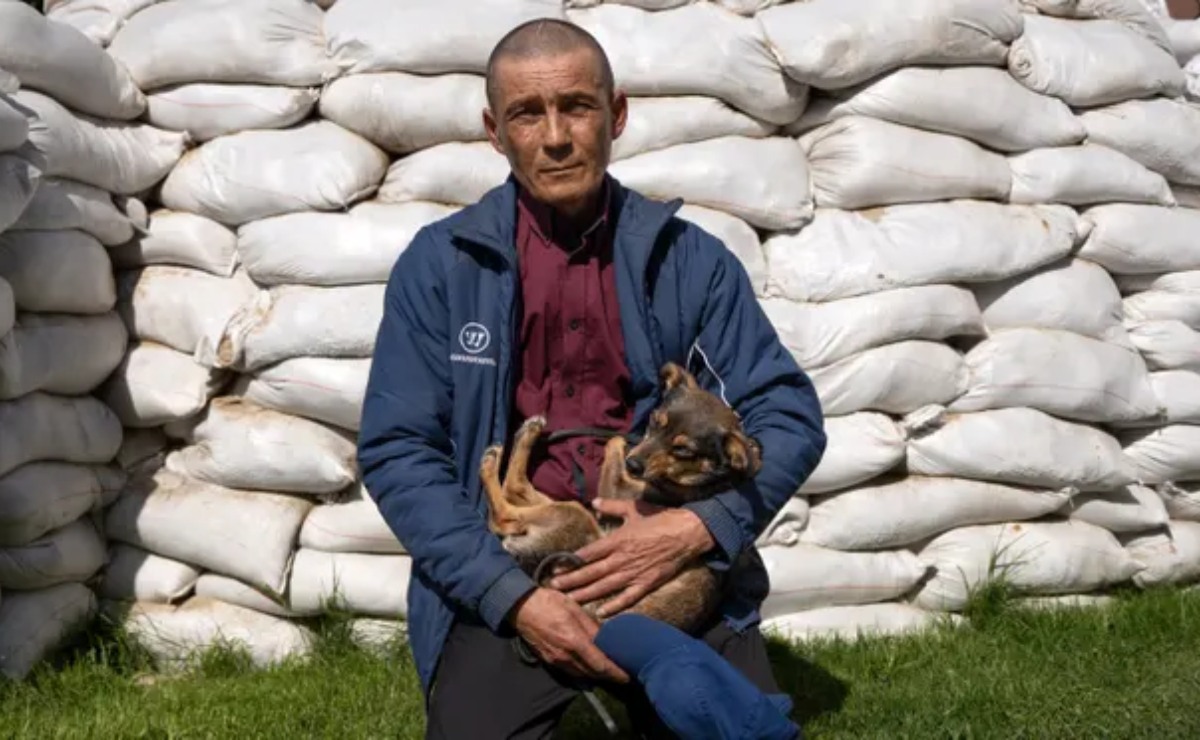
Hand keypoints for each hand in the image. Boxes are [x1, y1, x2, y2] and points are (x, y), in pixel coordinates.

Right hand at [508, 588, 629, 683]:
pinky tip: (589, 667)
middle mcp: (565, 656)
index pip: (600, 665)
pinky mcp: (549, 661)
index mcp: (574, 641)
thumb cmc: (549, 602)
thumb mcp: (574, 608)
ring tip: (608, 671)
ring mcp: (556, 661)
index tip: (627, 676)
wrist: (521, 608)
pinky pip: (570, 672)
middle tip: (622, 674)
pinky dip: (583, 672)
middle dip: (608, 676)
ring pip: (581, 675)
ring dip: (596, 675)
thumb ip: (591, 626)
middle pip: (592, 674)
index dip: (615, 673)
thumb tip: (606, 638)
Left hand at [547, 500, 714, 617]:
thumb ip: (612, 506)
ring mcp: (634, 573)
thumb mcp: (634, 508)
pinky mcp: (647, 583)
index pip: (588, 553)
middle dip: (571, 581)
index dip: (571, 562)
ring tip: (569, 600)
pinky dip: (614, 606)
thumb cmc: (660, 518)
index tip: (556, 568)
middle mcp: (622, 558)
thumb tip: (595, 502)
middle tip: (553, 589)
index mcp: (617, 540)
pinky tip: (601, 612)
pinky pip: (628, 597)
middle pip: (591, 572)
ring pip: (604, 587)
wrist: (687, 532)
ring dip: (585, 594)